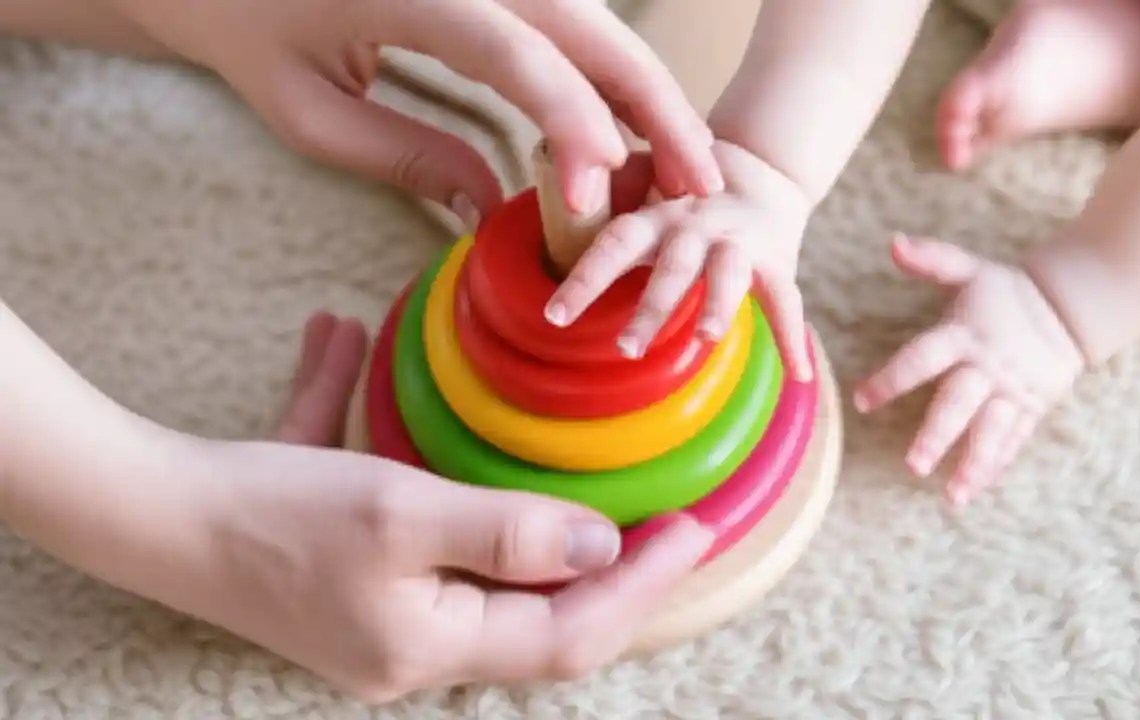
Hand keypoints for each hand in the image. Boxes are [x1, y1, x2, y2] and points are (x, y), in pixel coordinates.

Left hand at [107, 0, 722, 218]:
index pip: (517, 56)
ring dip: (651, 97)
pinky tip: (641, 133)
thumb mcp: (308, 111)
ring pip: (598, 24)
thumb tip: (490, 208)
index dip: (568, 129)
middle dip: (656, 110)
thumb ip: (406, 157)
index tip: (591, 202)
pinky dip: (617, 81)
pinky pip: (575, 25)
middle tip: (702, 185)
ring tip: (688, 170)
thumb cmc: (253, 31)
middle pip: (591, 30)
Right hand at [159, 314, 711, 699]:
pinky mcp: (355, 580)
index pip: (571, 634)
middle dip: (611, 576)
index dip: (641, 587)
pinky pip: (425, 542)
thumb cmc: (273, 512)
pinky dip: (450, 493)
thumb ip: (508, 532)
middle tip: (669, 524)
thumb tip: (602, 544)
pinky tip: (451, 426)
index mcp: (434, 645)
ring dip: (548, 546)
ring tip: (608, 509)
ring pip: (494, 585)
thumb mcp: (403, 514)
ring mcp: (383, 618)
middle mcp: (416, 647)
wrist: (153, 515)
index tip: (695, 528)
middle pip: (541, 619)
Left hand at [544, 140, 812, 380]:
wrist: (761, 172)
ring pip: (727, 274)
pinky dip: (792, 336)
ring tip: (706, 340)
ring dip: (717, 306)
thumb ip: (608, 218)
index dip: (585, 278)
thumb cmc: (682, 200)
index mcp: (655, 217)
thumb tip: (552, 227)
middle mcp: (695, 227)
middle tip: (626, 348)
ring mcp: (738, 243)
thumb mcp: (645, 201)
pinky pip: (786, 298)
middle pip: (673, 266)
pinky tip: (798, 374)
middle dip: (652, 306)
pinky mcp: (776, 261)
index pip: (614, 243)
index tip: (555, 317)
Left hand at [852, 235, 1084, 504]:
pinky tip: (975, 489)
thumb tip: (893, 243)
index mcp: (963, 335)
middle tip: (913, 465)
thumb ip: (931, 259)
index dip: (890, 379)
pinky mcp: (1032, 407)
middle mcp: (986, 367)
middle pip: (958, 403)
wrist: (1071, 305)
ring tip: (953, 495)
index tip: (861, 400)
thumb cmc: (1008, 291)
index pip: (921, 358)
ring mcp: (1012, 391)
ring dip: (972, 463)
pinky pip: (1013, 440)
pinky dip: (995, 465)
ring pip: (991, 431)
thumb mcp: (970, 269)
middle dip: (936, 435)